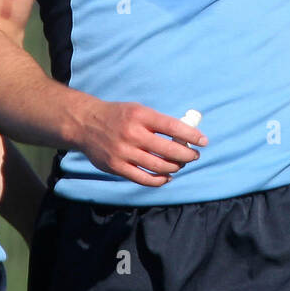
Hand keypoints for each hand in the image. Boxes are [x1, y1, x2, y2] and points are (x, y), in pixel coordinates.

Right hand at [78, 98, 207, 187]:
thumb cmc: (118, 116)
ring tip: (180, 164)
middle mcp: (132, 134)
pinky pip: (144, 179)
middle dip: (187, 155)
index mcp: (140, 115)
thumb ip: (158, 122)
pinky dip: (160, 180)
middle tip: (193, 155)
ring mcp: (124, 152)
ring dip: (175, 167)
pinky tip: (167, 176)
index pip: (172, 127)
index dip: (191, 135)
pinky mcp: (117, 167)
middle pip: (168, 150)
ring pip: (158, 166)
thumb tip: (185, 136)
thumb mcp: (138, 110)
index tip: (203, 141)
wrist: (86, 124)